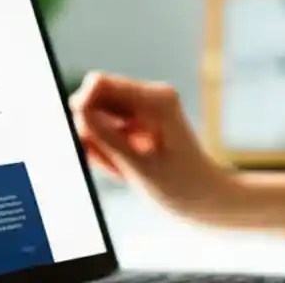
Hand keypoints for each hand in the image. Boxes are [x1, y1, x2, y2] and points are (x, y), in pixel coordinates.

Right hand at [68, 71, 232, 218]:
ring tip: (123, 170)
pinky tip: (125, 170)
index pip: (99, 83)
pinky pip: (105, 131)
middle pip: (95, 100)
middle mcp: (149, 96)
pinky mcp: (138, 122)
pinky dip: (107, 152)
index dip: (82, 106)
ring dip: (100, 146)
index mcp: (155, 99)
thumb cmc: (181, 187)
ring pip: (97, 118)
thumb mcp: (138, 166)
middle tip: (112, 163)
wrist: (207, 201)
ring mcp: (143, 108)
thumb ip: (104, 137)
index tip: (82, 138)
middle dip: (92, 132)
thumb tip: (76, 109)